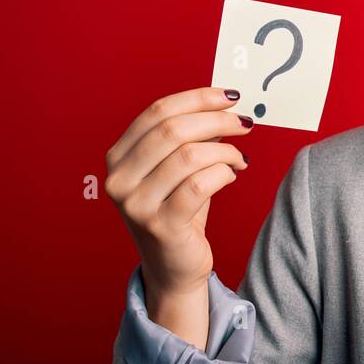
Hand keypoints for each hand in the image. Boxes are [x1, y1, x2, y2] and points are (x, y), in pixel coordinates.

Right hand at [104, 87, 253, 343]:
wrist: (174, 267)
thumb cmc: (179, 210)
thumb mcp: (176, 168)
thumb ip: (189, 136)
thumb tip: (222, 103)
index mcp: (119, 157)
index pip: (157, 112)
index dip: (197, 98)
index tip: (229, 96)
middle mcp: (120, 179)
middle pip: (173, 129)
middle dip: (217, 121)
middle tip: (244, 124)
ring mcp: (136, 204)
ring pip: (190, 156)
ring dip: (225, 151)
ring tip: (239, 158)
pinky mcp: (161, 225)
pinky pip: (200, 185)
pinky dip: (223, 173)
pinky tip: (231, 176)